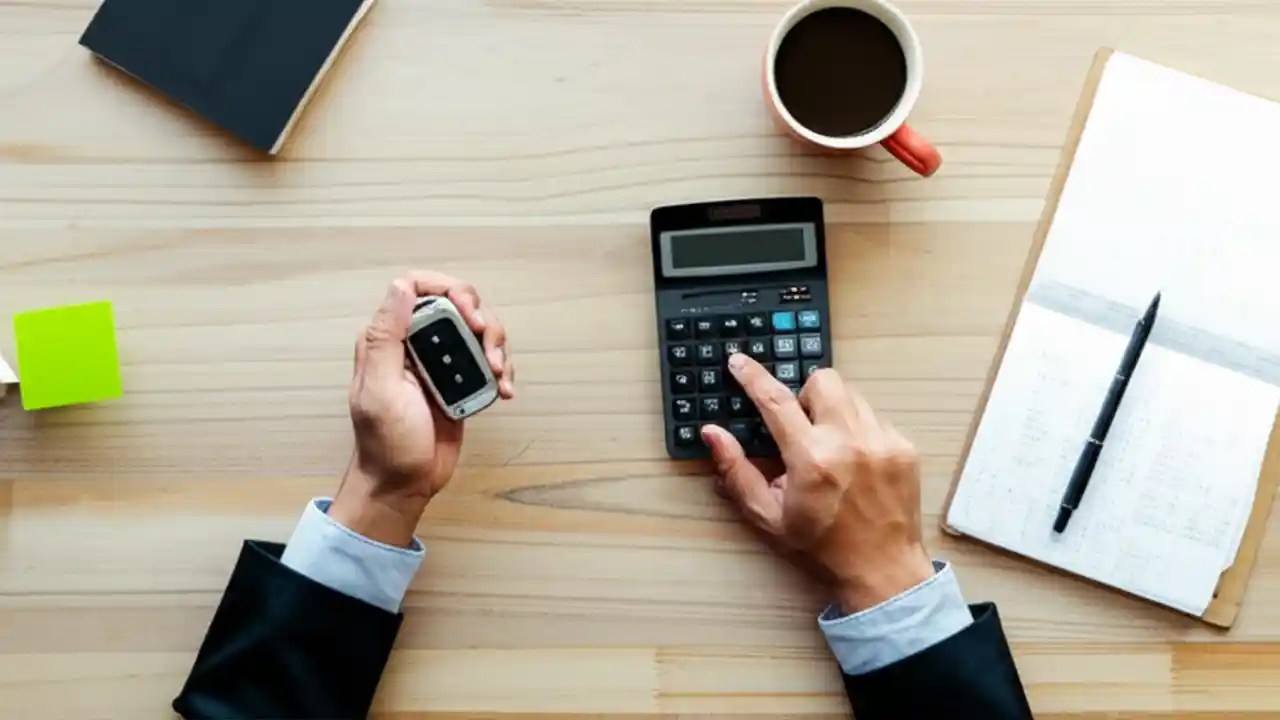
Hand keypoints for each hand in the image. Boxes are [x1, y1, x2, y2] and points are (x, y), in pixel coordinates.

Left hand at [330, 271, 514, 546]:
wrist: (403, 484)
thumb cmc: (386, 441)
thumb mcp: (381, 388)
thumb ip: (387, 336)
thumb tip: (402, 286)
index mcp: (389, 338)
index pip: (418, 288)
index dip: (449, 290)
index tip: (469, 315)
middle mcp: (416, 343)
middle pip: (458, 304)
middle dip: (482, 320)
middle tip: (489, 350)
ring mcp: (441, 363)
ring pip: (479, 331)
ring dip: (496, 348)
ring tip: (498, 375)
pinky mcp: (461, 383)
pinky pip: (488, 362)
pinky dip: (501, 372)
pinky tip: (504, 391)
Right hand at [702, 354, 932, 613]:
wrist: (882, 570)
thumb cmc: (822, 548)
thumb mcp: (767, 516)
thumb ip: (736, 471)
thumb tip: (713, 434)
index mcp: (812, 459)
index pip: (775, 400)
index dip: (753, 376)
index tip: (740, 361)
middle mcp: (850, 442)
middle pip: (822, 379)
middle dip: (805, 393)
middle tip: (799, 424)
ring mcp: (882, 441)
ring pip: (851, 394)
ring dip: (833, 410)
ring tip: (828, 445)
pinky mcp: (904, 447)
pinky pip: (874, 416)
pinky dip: (858, 428)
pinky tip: (854, 460)